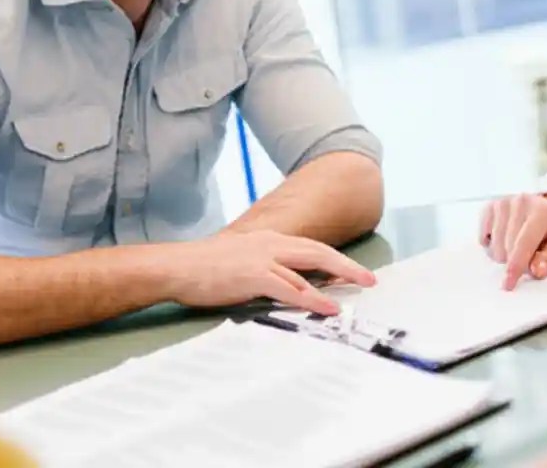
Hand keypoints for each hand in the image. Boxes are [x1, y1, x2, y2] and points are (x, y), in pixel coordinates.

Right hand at [161, 232, 376, 314]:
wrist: (177, 267)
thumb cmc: (202, 269)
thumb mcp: (238, 263)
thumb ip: (263, 270)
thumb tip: (283, 285)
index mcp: (266, 240)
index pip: (308, 247)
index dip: (332, 259)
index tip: (351, 271)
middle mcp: (269, 243)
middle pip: (317, 251)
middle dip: (346, 264)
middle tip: (369, 278)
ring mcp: (262, 258)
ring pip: (309, 266)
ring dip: (338, 278)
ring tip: (358, 289)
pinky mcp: (254, 275)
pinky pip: (291, 288)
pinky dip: (313, 298)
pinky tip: (327, 307)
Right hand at [479, 193, 546, 289]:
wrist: (546, 207)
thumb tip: (536, 271)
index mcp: (542, 211)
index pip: (524, 242)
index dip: (516, 265)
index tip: (509, 283)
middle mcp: (520, 203)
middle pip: (506, 247)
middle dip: (514, 261)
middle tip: (527, 257)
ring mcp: (502, 203)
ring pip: (493, 246)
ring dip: (503, 255)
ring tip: (516, 247)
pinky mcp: (489, 207)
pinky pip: (482, 239)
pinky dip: (492, 246)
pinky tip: (504, 239)